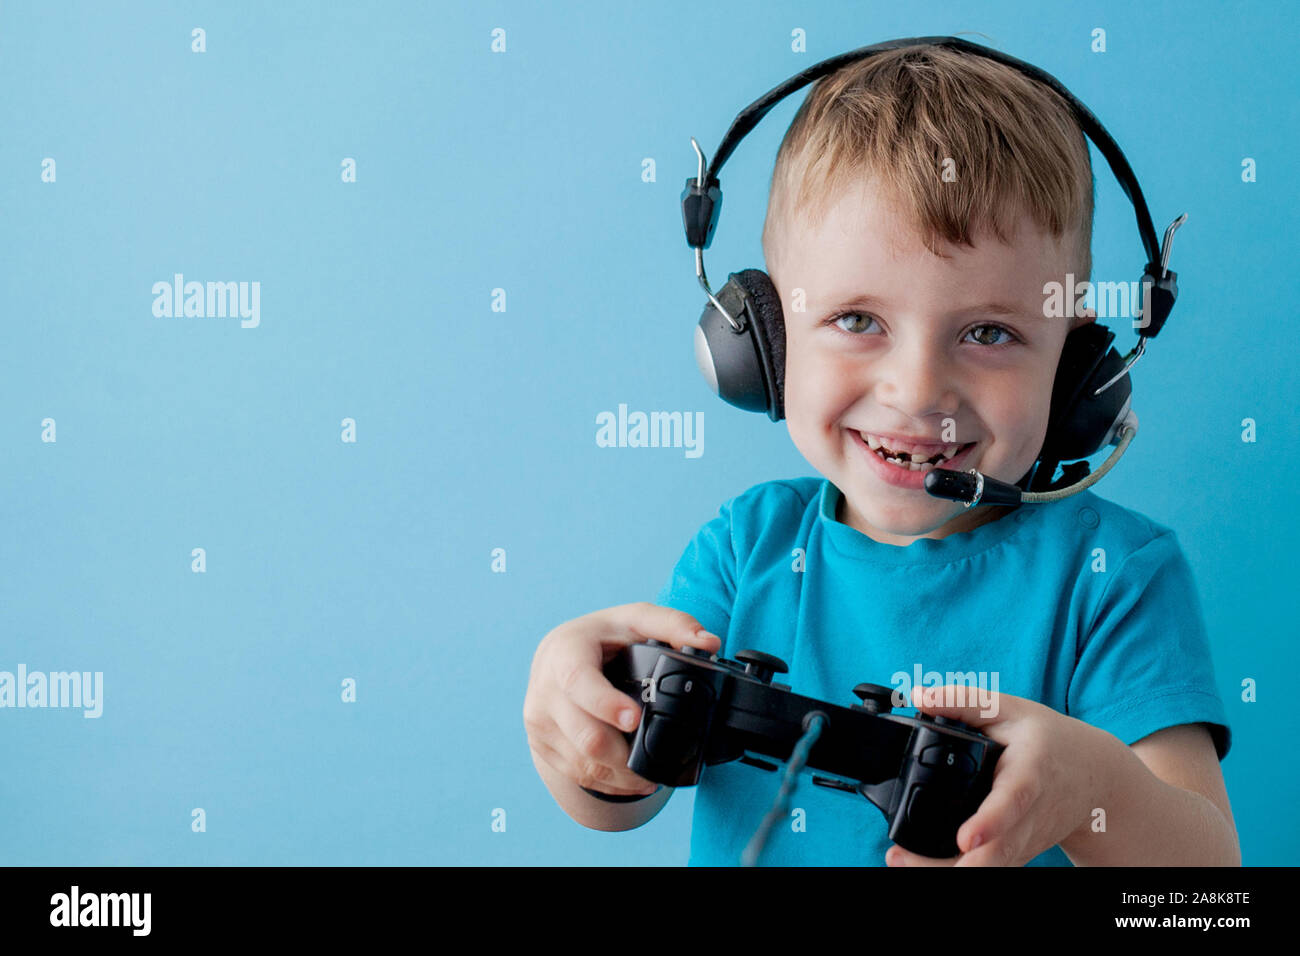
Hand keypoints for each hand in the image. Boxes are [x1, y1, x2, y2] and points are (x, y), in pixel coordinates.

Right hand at [522, 602, 721, 797]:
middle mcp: (545, 688)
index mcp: (565, 651)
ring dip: (621, 776)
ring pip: (582, 764)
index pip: (578, 681)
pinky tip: (629, 779)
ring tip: (650, 775)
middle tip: (660, 761)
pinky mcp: (541, 744)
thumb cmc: (601, 637)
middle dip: (627, 756)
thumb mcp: (636, 619)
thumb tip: (709, 642)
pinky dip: (607, 783)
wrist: (557, 656)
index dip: (605, 704)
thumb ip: (674, 624)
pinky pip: (575, 775)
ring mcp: (539, 720)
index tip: (634, 720)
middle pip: (586, 737)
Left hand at [885, 684, 1110, 866]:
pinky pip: (987, 867)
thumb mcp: (1011, 710)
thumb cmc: (1050, 740)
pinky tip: (917, 865)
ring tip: (899, 863)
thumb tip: (920, 696)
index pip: (1012, 802)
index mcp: (1029, 774)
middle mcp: (1029, 816)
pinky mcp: (1016, 853)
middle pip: (996, 851)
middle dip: (955, 865)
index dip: (990, 822)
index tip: (966, 839)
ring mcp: (1024, 840)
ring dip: (945, 871)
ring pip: (989, 866)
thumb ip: (964, 702)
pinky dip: (955, 870)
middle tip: (902, 861)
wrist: (1095, 778)